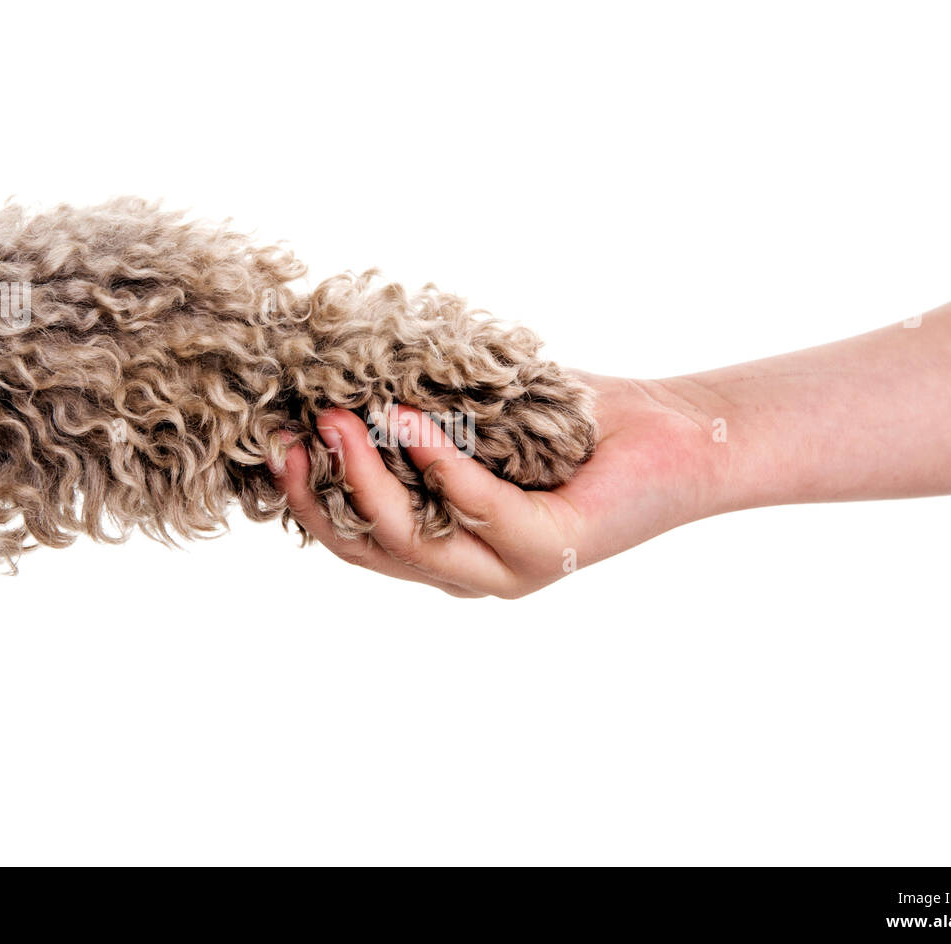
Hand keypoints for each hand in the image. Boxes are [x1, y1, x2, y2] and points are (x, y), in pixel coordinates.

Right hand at [268, 372, 722, 597]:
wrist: (676, 432)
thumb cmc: (577, 421)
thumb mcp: (478, 415)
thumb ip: (416, 410)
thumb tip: (339, 366)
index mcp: (447, 546)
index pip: (354, 538)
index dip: (307, 498)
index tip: (274, 441)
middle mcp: (470, 571)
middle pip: (366, 549)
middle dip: (319, 493)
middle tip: (291, 433)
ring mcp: (508, 570)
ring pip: (408, 540)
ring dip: (365, 476)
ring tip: (337, 418)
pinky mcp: (547, 553)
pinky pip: (474, 506)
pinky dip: (435, 459)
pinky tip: (407, 417)